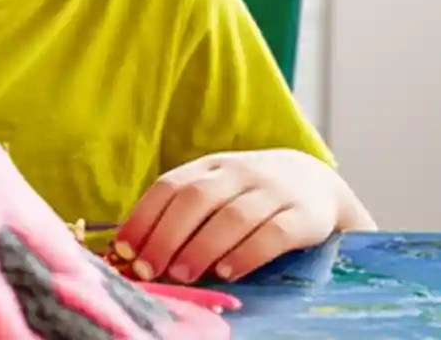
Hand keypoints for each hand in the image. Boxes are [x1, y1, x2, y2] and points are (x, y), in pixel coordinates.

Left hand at [111, 149, 369, 283]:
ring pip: (233, 216)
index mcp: (209, 166)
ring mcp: (274, 190)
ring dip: (202, 247)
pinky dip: (247, 254)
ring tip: (183, 275)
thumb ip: (183, 215)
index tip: (124, 250)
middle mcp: (239, 172)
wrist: (317, 184)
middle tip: (150, 268)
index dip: (144, 218)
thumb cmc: (249, 196)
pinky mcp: (305, 215)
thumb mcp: (216, 193)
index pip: (169, 186)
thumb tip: (136, 253)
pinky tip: (228, 273)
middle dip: (167, 236)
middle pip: (196, 199)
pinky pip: (274, 233)